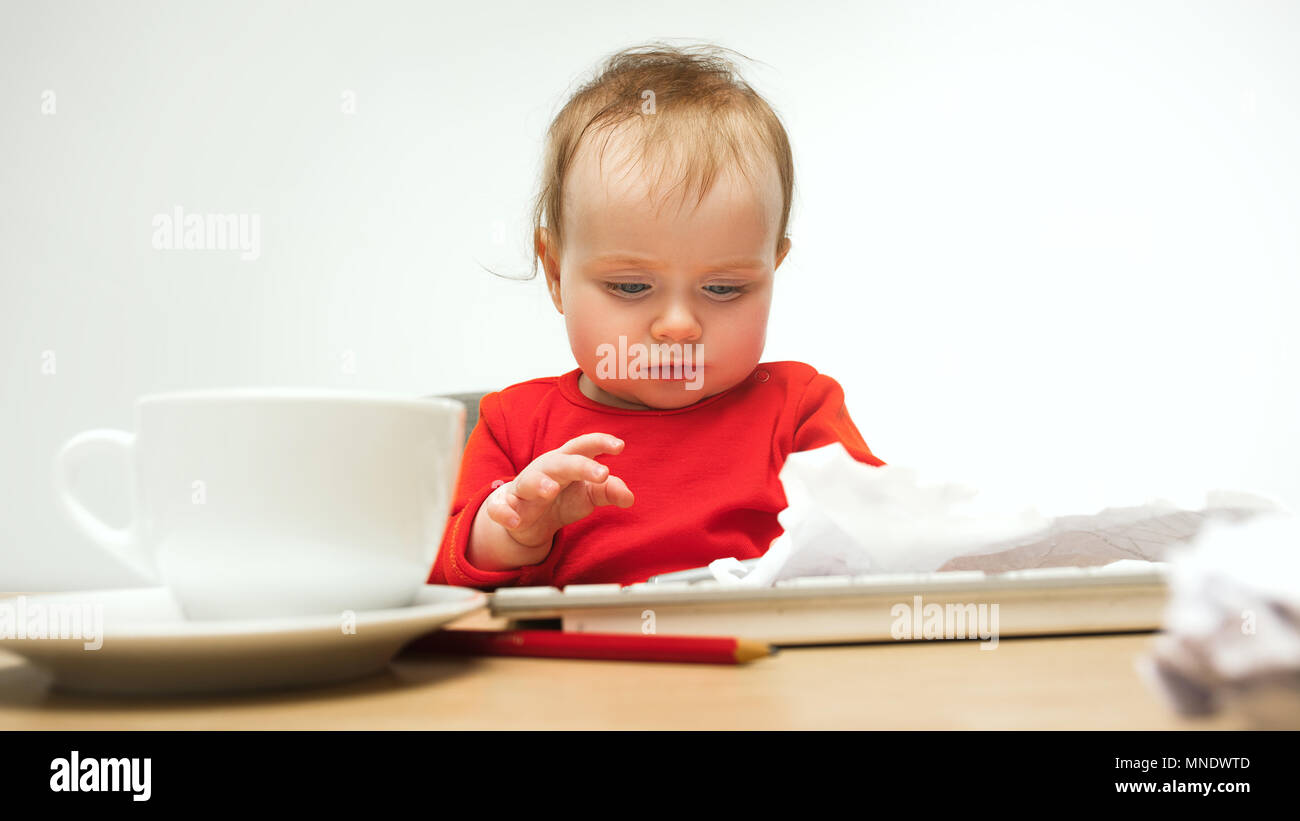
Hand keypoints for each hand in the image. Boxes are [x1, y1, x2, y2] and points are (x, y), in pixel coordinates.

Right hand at [484, 432, 633, 552]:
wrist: (526, 520)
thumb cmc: (562, 498)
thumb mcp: (588, 495)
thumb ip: (608, 491)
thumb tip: (629, 497)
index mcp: (566, 461)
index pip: (583, 446)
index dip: (600, 442)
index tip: (621, 445)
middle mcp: (545, 469)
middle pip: (562, 462)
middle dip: (580, 466)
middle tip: (603, 474)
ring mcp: (524, 487)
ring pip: (529, 481)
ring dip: (539, 484)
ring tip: (551, 490)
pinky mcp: (506, 506)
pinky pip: (500, 507)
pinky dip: (505, 513)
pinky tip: (514, 521)